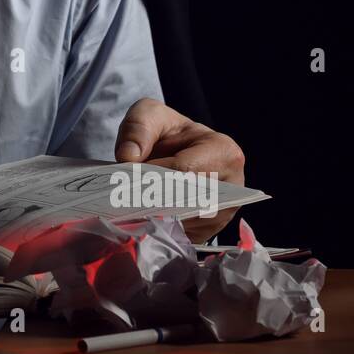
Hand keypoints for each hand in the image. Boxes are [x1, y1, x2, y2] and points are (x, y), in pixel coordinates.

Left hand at [113, 97, 245, 244]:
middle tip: (121, 200)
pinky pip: (183, 238)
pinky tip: (138, 223)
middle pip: (187, 201)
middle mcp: (232, 186)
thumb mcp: (148, 115)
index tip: (125, 179)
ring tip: (127, 211)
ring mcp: (223, 213)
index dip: (153, 177)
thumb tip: (128, 158)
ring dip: (155, 220)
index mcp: (223, 151)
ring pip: (185, 224)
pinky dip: (160, 233)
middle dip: (152, 200)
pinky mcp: (208, 232)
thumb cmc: (166, 132)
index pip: (184, 171)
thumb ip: (137, 129)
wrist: (173, 150)